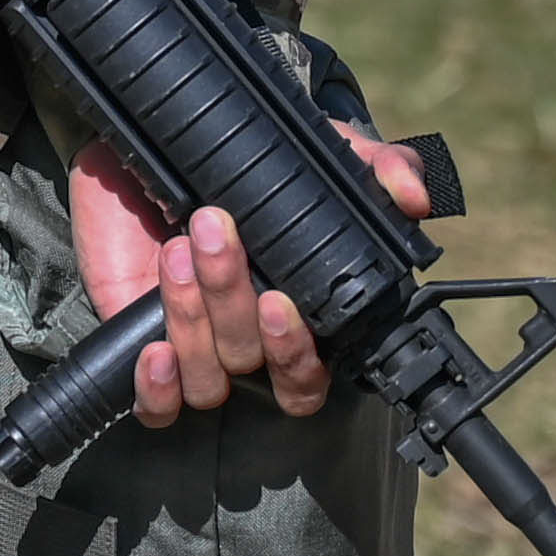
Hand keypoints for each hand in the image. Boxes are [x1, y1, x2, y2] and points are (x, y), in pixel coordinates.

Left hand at [69, 128, 434, 428]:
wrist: (146, 148)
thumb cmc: (235, 163)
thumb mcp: (313, 151)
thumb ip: (373, 167)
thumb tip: (414, 198)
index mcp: (293, 315)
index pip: (310, 376)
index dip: (301, 354)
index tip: (281, 302)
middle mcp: (247, 341)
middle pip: (259, 369)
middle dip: (240, 312)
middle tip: (220, 245)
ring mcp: (195, 348)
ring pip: (210, 378)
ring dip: (194, 317)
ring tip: (177, 248)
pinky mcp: (142, 350)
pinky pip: (158, 406)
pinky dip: (159, 390)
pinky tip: (155, 349)